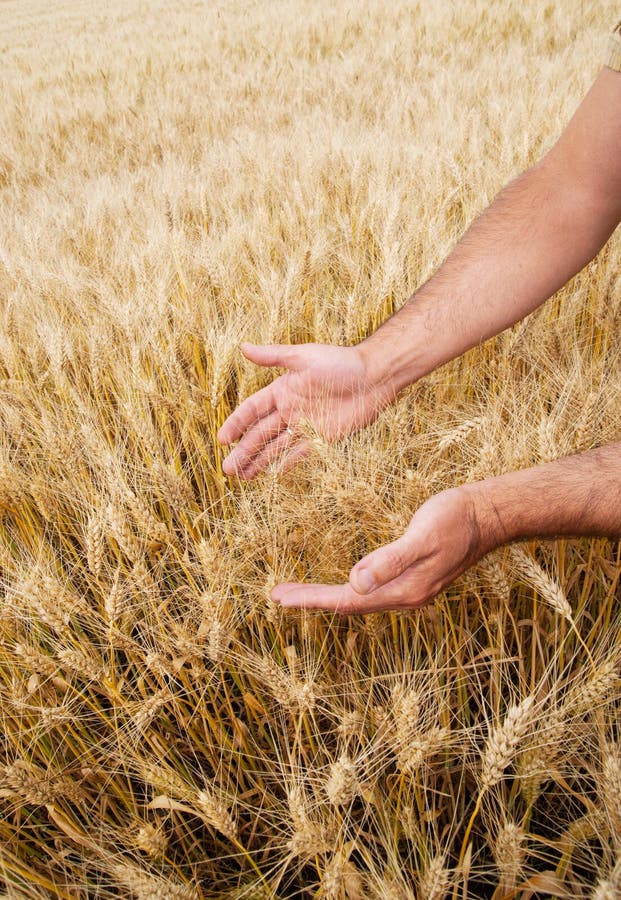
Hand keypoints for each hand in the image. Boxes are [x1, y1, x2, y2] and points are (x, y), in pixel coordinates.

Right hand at [217, 342, 394, 479]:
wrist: (374, 377)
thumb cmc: (340, 362)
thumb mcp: (303, 357)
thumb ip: (273, 356)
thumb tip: (243, 347)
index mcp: (283, 390)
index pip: (253, 410)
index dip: (237, 424)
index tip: (222, 440)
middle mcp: (291, 409)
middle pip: (261, 434)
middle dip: (244, 451)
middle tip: (227, 469)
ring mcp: (306, 425)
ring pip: (277, 447)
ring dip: (259, 461)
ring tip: (242, 477)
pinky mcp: (323, 439)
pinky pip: (299, 454)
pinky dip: (284, 464)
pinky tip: (270, 475)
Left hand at [270, 486, 498, 613]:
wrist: (488, 515)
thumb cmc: (456, 519)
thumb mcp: (423, 535)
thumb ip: (391, 559)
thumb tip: (356, 581)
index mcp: (405, 590)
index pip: (348, 601)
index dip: (312, 600)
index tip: (281, 598)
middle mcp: (406, 596)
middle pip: (349, 604)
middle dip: (312, 600)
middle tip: (277, 596)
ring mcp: (411, 589)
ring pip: (359, 599)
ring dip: (327, 596)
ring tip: (297, 593)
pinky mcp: (413, 577)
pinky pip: (372, 590)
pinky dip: (348, 589)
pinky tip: (343, 583)